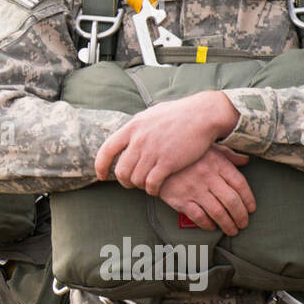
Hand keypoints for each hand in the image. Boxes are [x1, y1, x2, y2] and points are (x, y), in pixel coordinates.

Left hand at [95, 90, 240, 194]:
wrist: (202, 115)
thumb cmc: (179, 113)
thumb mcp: (151, 114)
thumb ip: (138, 126)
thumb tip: (129, 132)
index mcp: (132, 127)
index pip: (107, 149)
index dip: (100, 165)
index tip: (100, 175)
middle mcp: (139, 140)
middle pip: (121, 170)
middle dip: (124, 181)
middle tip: (131, 183)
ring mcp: (153, 152)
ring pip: (135, 179)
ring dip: (139, 185)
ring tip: (147, 184)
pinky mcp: (168, 162)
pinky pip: (151, 184)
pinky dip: (152, 190)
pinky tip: (157, 189)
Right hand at [157, 145, 255, 236]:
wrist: (155, 159)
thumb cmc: (185, 153)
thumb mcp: (207, 148)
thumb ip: (228, 155)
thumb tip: (245, 160)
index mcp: (217, 163)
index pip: (240, 184)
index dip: (248, 199)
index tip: (251, 209)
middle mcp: (208, 177)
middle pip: (232, 201)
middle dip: (241, 216)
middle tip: (243, 224)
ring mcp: (194, 189)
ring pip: (218, 212)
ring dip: (228, 224)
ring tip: (232, 230)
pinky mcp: (180, 200)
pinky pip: (199, 216)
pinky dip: (208, 224)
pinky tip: (212, 227)